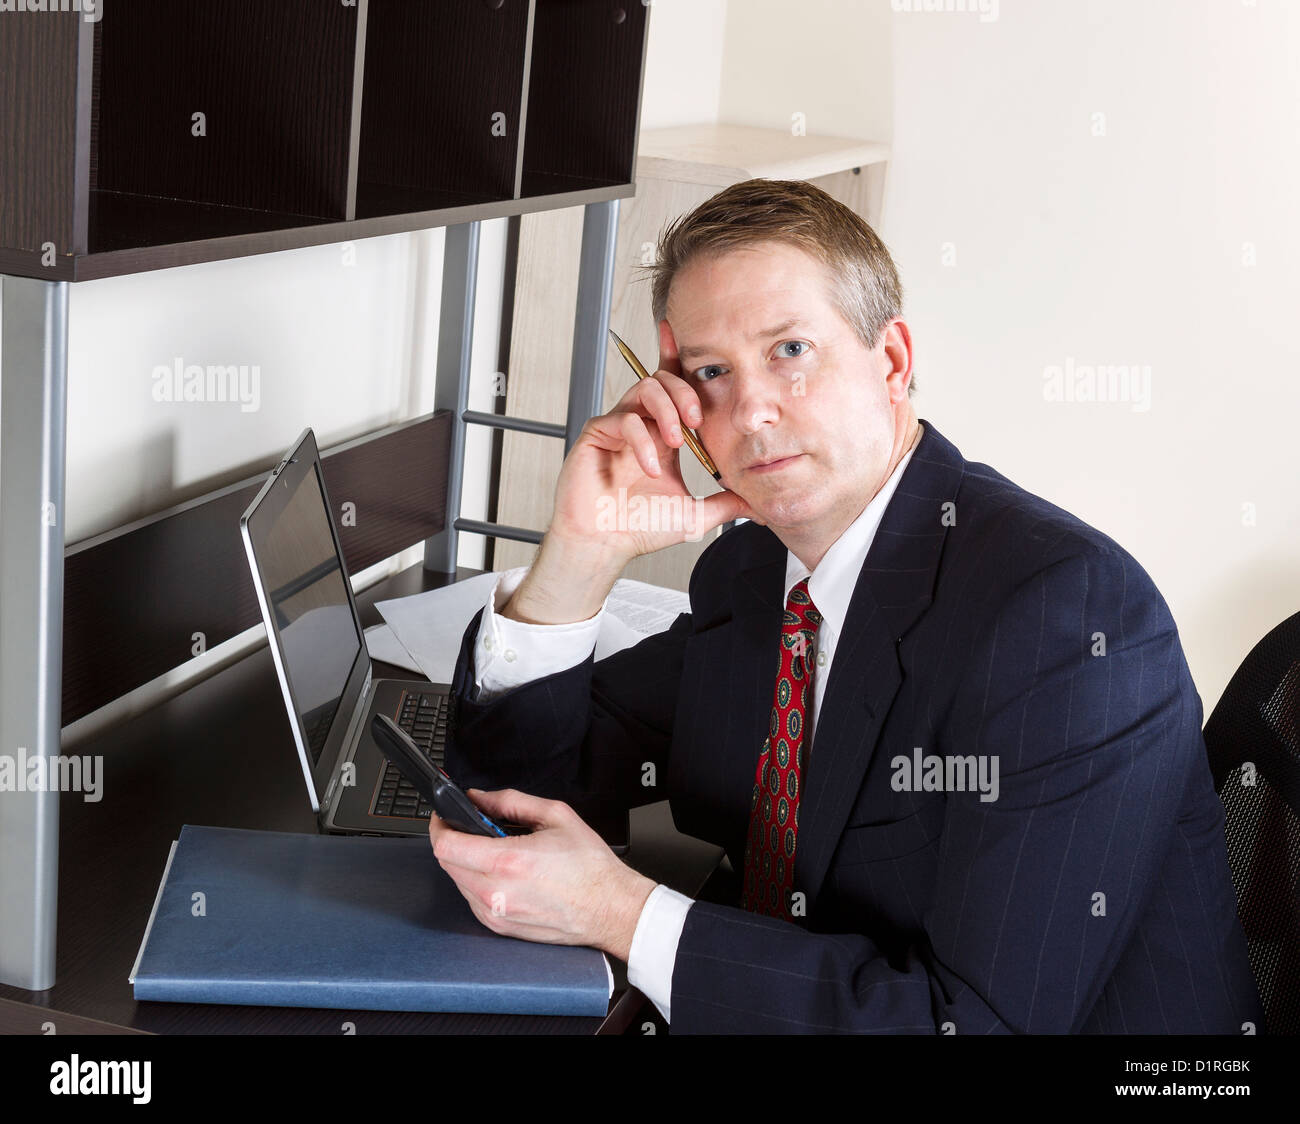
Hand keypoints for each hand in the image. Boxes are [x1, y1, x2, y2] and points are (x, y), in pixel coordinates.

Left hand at [428, 788, 656, 961]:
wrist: (609, 907)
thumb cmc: (590, 867)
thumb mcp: (555, 815)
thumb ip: (510, 801)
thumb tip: (480, 797)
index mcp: (507, 861)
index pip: (446, 845)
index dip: (440, 825)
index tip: (444, 815)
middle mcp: (496, 892)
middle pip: (446, 863)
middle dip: (452, 840)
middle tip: (470, 828)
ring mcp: (495, 913)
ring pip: (457, 882)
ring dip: (465, 862)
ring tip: (493, 851)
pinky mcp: (499, 927)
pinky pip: (472, 899)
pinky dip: (477, 882)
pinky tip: (501, 873)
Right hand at [547, 319, 760, 565]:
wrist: (605, 545)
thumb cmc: (640, 528)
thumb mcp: (696, 514)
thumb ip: (727, 503)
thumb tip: (761, 506)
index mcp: (662, 434)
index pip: (674, 388)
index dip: (679, 359)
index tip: (691, 339)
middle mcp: (640, 424)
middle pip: (663, 379)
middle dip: (685, 392)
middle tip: (697, 420)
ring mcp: (617, 427)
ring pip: (644, 389)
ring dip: (667, 410)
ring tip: (678, 442)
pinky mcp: (597, 434)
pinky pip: (625, 419)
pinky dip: (644, 441)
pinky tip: (652, 468)